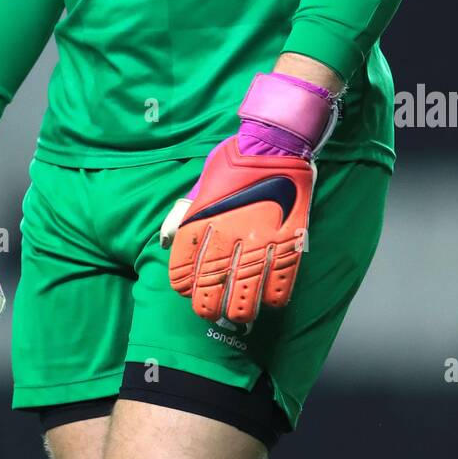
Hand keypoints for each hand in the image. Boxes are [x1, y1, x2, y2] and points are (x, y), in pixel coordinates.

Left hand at [160, 72, 337, 324]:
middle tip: (211, 311)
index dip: (184, 287)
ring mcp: (258, 241)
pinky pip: (280, 283)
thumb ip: (187, 215)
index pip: (183, 269)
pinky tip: (270, 299)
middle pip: (211, 288)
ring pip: (245, 293)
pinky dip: (274, 298)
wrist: (274, 145)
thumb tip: (170, 240)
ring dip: (240, 310)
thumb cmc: (235, 162)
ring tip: (239, 314)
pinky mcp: (287, 241)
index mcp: (202, 221)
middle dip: (208, 307)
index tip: (188, 291)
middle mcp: (227, 235)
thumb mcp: (201, 185)